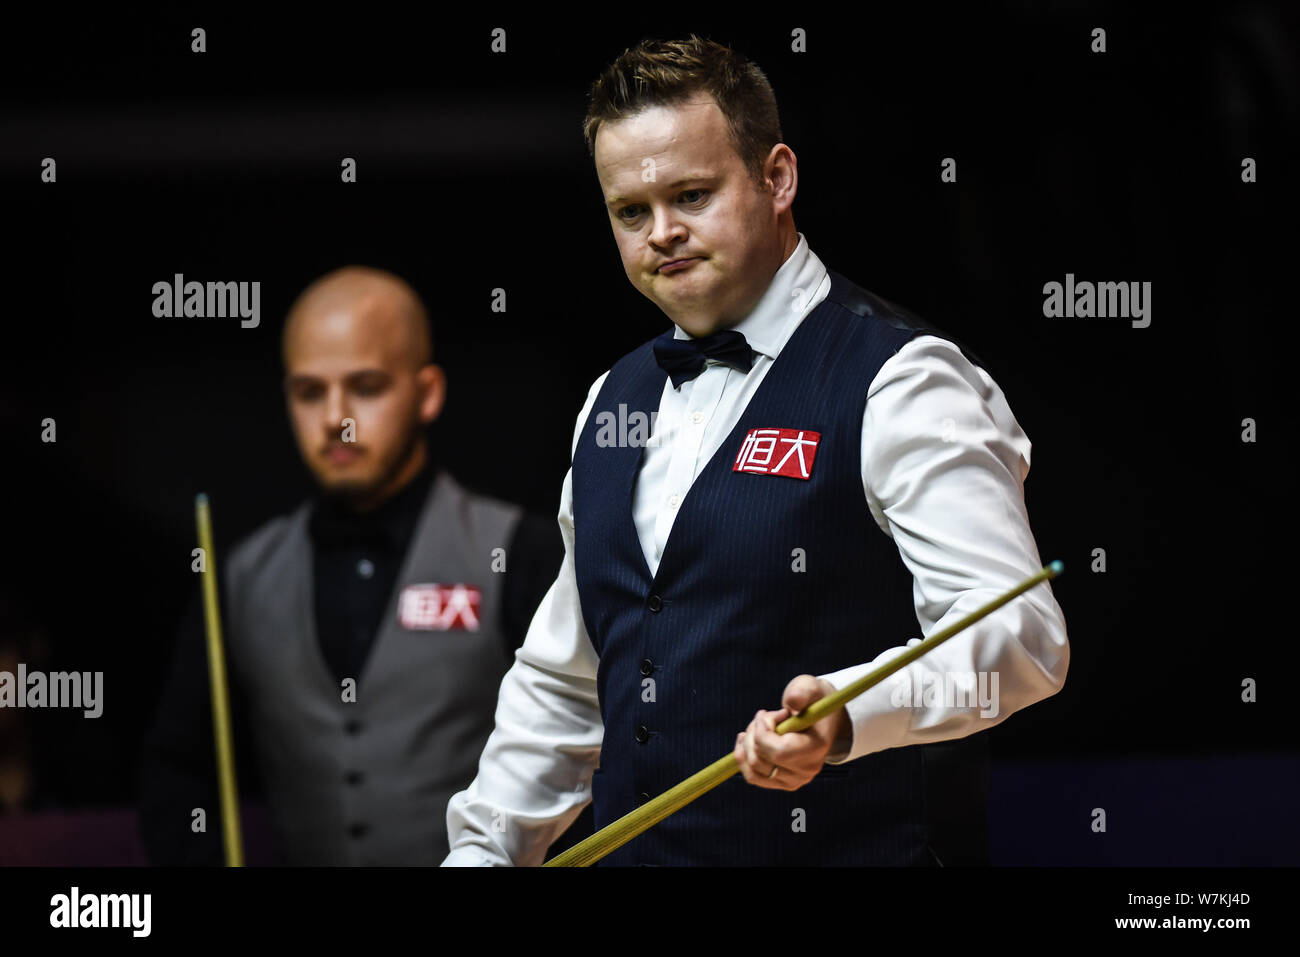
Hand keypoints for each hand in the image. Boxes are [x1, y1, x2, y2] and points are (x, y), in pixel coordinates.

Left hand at [732, 675, 850, 790]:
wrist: (819, 720)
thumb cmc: (812, 701)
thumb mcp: (808, 688)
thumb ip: (801, 692)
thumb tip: (791, 703)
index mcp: (816, 748)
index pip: (779, 752)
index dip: (762, 732)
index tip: (764, 713)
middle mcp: (806, 771)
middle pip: (761, 760)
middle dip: (753, 733)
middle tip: (764, 716)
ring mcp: (794, 781)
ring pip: (753, 768)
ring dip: (747, 743)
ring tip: (758, 727)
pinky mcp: (782, 784)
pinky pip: (752, 777)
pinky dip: (744, 758)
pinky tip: (745, 740)